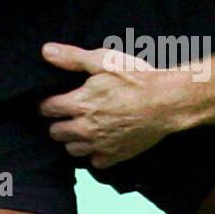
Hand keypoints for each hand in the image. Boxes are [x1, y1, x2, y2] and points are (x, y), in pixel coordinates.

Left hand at [38, 43, 185, 167]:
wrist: (167, 102)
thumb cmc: (137, 79)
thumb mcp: (104, 60)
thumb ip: (72, 58)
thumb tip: (46, 52)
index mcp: (78, 104)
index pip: (47, 109)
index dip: (48, 104)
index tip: (54, 100)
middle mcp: (85, 128)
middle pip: (55, 132)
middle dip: (59, 122)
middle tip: (69, 114)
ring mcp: (99, 145)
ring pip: (71, 150)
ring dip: (74, 140)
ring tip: (84, 128)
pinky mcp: (115, 156)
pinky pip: (94, 162)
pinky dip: (94, 153)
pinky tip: (101, 141)